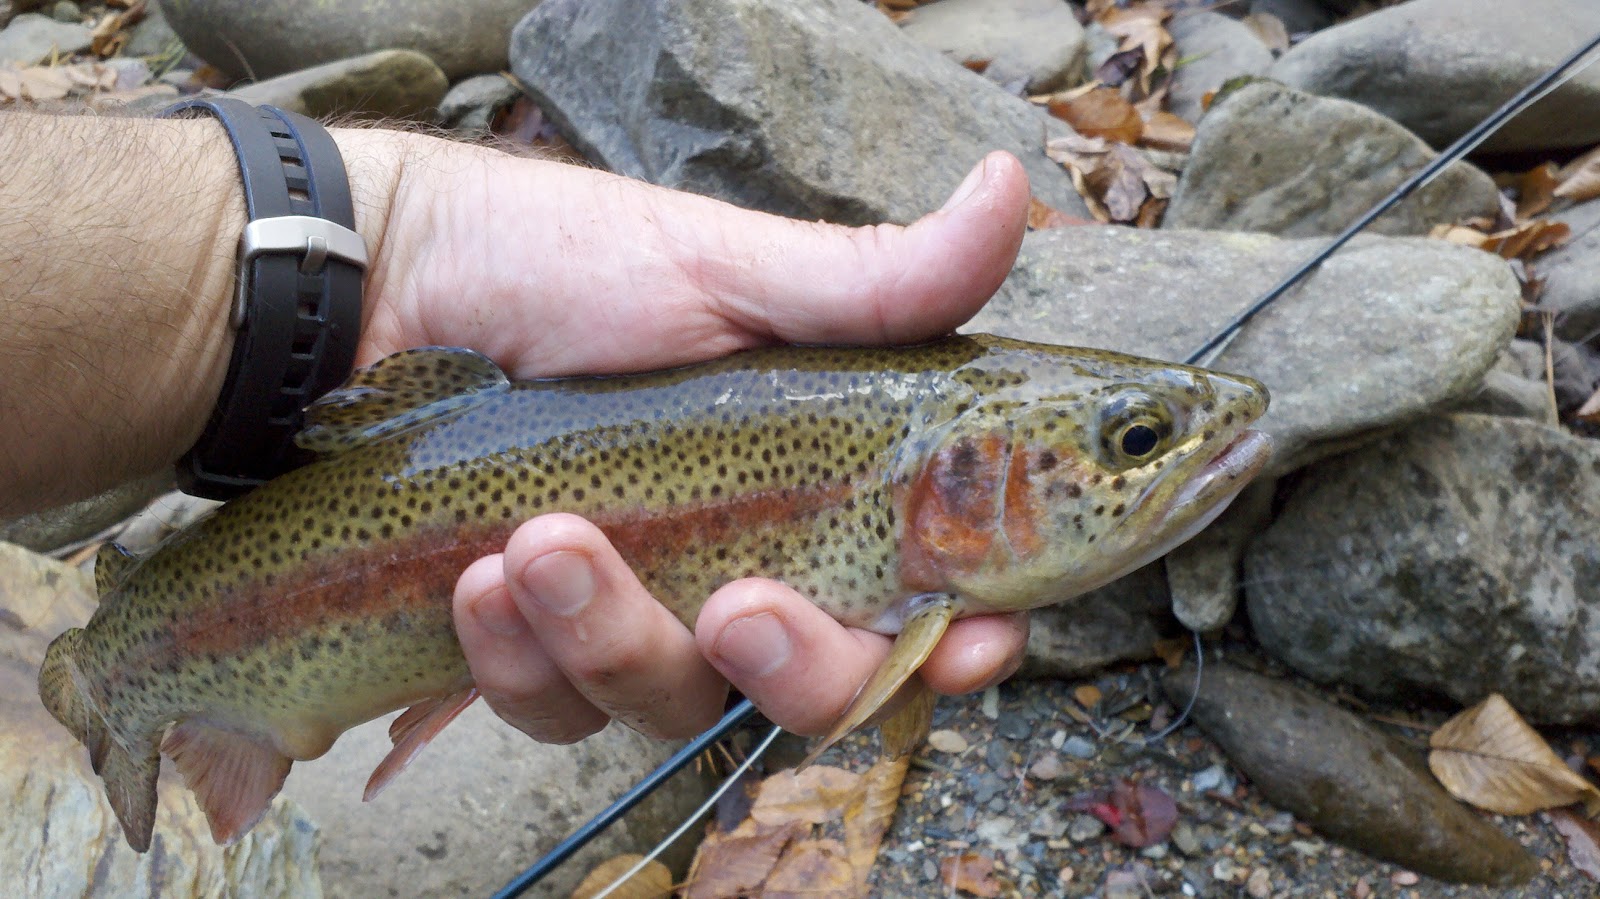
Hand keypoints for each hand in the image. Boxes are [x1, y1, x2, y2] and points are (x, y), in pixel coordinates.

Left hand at [343, 136, 1031, 741]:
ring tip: (543, 538)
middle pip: (820, 691)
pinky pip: (554, 708)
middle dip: (795, 669)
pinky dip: (520, 654)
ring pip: (677, 707)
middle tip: (739, 606)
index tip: (964, 642)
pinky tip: (478, 576)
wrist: (380, 293)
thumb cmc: (559, 265)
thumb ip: (874, 284)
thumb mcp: (724, 271)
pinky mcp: (536, 648)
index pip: (925, 600)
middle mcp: (746, 569)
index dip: (963, 642)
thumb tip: (1013, 189)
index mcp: (820, 490)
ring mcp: (640, 616)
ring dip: (616, 634)